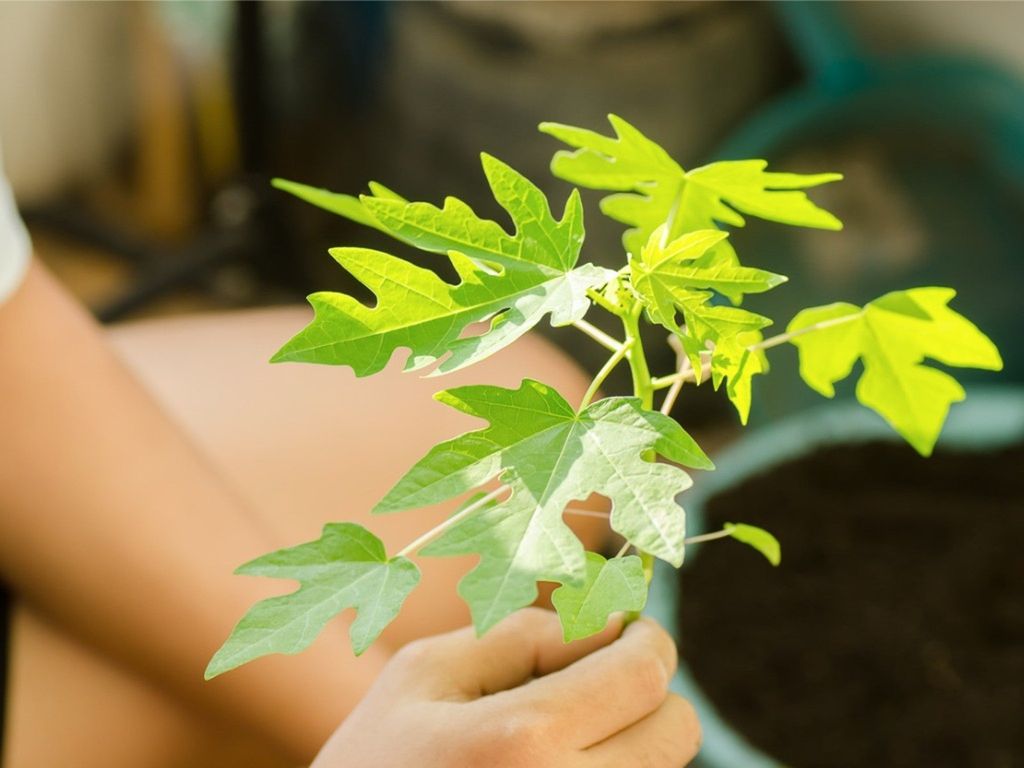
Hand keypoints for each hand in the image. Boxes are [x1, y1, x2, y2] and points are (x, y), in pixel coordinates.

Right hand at [312, 608, 700, 766]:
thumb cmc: (376, 761)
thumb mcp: (425, 674)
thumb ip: (520, 635)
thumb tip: (609, 622)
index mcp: (523, 741)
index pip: (643, 675)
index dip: (647, 641)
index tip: (629, 630)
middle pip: (675, 731)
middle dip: (645, 692)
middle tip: (595, 683)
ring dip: (631, 740)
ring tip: (562, 737)